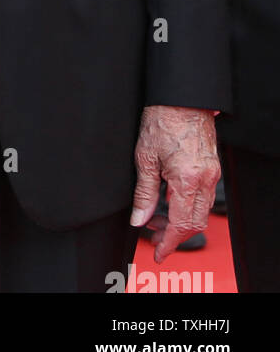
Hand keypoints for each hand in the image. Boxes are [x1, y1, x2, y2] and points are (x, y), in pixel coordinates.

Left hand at [131, 105, 219, 260]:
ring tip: (157, 217)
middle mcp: (205, 179)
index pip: (182, 225)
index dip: (169, 243)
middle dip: (174, 235)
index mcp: (187, 179)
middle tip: (153, 235)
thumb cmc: (161, 119)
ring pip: (200, 212)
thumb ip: (143, 193)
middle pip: (195, 223)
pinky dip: (187, 206)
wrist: (181, 98)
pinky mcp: (212, 168)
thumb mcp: (144, 157)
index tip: (158, 253)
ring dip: (181, 221)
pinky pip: (203, 197)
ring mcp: (212, 174)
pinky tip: (169, 200)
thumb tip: (139, 219)